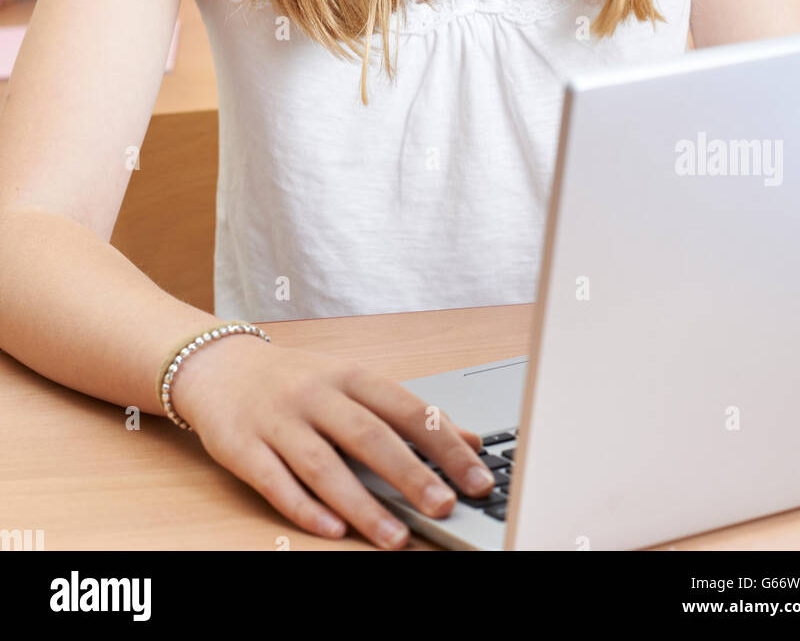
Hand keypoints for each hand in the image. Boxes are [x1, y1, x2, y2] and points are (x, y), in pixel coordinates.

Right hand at [169, 331, 493, 548]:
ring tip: (396, 538)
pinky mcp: (243, 447)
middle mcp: (315, 394)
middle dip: (410, 474)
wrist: (219, 366)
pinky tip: (333, 530)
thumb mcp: (352, 382)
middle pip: (368, 436)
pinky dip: (305, 508)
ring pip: (323, 466)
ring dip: (362, 505)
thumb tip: (470, 440)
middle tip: (444, 506)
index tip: (477, 476)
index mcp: (349, 376)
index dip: (444, 443)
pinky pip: (276, 482)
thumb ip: (407, 412)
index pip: (406, 408)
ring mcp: (278, 421)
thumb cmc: (296, 380)